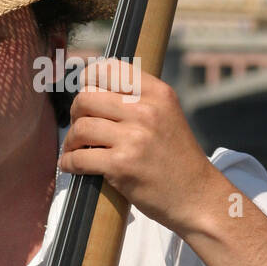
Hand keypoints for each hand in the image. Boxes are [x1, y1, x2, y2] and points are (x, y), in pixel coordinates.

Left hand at [58, 57, 220, 235]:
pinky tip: (72, 166)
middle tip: (81, 127)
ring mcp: (134, 138)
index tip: (86, 93)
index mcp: (158, 93)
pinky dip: (69, 163)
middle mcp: (146, 111)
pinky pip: (79, 158)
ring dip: (71, 140)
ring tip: (76, 149)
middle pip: (87, 97)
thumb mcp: (167, 115)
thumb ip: (139, 99)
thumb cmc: (177, 157)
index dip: (89, 79)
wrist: (197, 196)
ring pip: (80, 128)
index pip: (109, 69)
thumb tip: (94, 86)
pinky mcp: (122, 166)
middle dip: (76, 112)